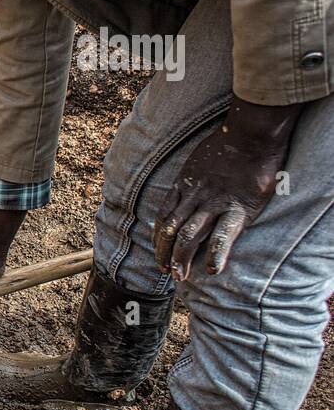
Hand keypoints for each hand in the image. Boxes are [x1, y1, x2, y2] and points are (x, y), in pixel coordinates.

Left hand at [154, 97, 301, 280]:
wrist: (251, 133)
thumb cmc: (229, 143)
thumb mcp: (199, 159)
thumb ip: (193, 177)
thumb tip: (190, 185)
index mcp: (183, 185)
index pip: (163, 216)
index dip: (158, 237)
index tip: (157, 251)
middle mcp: (194, 197)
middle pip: (170, 230)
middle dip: (165, 252)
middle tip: (165, 271)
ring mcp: (214, 203)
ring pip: (189, 235)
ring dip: (182, 257)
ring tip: (180, 277)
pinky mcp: (238, 208)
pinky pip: (222, 234)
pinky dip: (215, 253)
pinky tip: (212, 269)